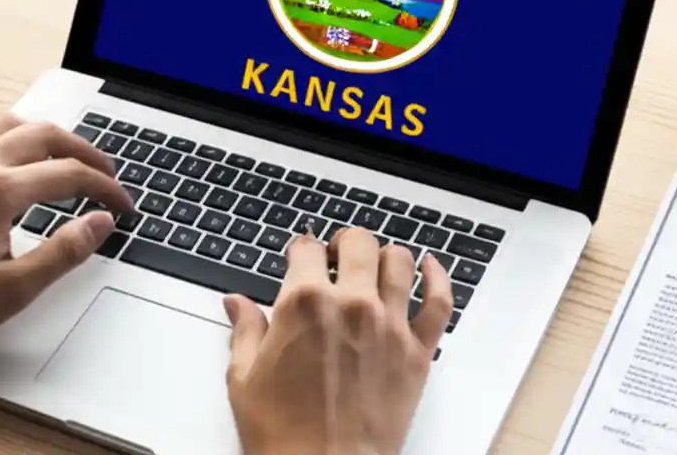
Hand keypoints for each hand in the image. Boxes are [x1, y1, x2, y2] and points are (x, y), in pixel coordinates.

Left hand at [0, 114, 132, 359]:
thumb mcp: (16, 288)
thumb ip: (66, 250)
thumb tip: (100, 223)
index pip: (68, 174)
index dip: (104, 188)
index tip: (121, 206)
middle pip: (43, 135)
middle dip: (84, 152)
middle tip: (106, 176)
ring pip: (8, 125)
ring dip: (46, 135)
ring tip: (68, 157)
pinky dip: (7, 138)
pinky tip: (16, 160)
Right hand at [224, 229, 452, 454]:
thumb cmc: (283, 434)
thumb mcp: (245, 377)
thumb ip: (245, 330)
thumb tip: (237, 303)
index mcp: (304, 303)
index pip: (307, 248)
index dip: (302, 249)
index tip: (301, 255)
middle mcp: (351, 305)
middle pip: (359, 243)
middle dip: (345, 243)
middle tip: (338, 256)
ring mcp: (390, 326)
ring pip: (400, 262)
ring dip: (385, 257)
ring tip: (374, 266)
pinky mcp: (417, 353)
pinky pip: (439, 302)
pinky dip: (438, 278)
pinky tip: (430, 267)